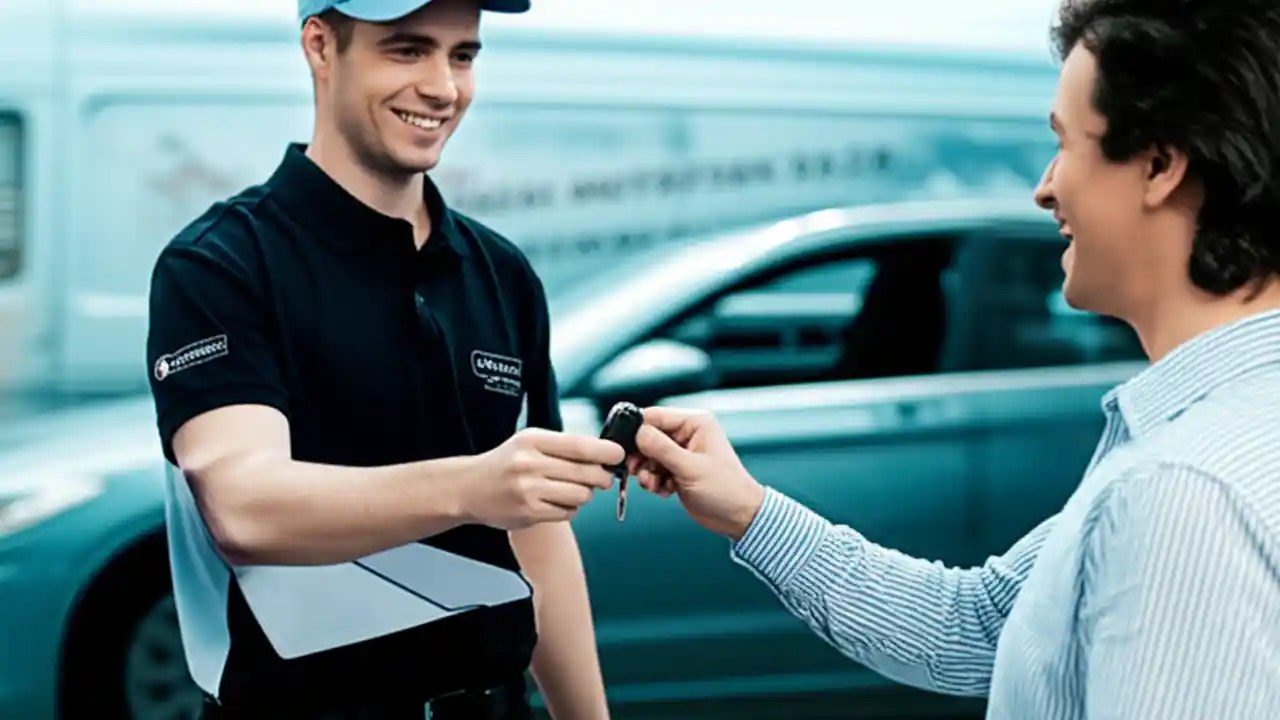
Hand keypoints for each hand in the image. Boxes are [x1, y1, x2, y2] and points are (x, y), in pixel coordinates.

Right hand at [464, 428, 623, 529]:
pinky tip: (556, 501)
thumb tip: (605, 452)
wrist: (470, 487)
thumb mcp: (530, 442)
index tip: (619, 454)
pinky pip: (568, 513)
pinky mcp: (529, 512)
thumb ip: (564, 446)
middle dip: (602, 477)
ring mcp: (529, 490)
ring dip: (585, 494)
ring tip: (572, 489)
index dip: (606, 451)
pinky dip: (569, 508)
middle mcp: (530, 464)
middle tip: (602, 478)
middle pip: (587, 473)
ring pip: (581, 495)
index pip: (580, 445)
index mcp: (534, 441)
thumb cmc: (507, 462)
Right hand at [627, 406, 764, 540]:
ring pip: (648, 455)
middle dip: (641, 456)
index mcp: (695, 423)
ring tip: (653, 485)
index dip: (638, 430)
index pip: (655, 416)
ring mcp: (681, 452)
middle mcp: (687, 434)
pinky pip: (654, 470)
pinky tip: (664, 490)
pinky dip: (654, 481)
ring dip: (646, 472)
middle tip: (637, 471)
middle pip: (648, 436)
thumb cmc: (725, 489)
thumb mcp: (690, 468)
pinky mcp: (677, 469)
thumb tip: (638, 432)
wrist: (738, 516)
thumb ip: (662, 449)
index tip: (626, 448)